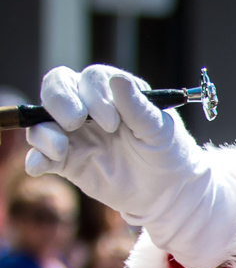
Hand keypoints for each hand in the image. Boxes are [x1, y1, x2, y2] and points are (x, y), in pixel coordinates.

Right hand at [23, 65, 235, 267]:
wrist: (167, 189)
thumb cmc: (166, 151)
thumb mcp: (160, 130)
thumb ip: (138, 108)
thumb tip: (118, 80)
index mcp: (112, 92)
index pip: (90, 79)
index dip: (95, 95)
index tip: (113, 123)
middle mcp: (86, 106)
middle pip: (56, 87)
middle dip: (60, 100)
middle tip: (76, 121)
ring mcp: (73, 133)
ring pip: (42, 120)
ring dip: (44, 131)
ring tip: (60, 148)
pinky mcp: (65, 160)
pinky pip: (42, 155)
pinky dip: (36, 158)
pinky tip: (38, 166)